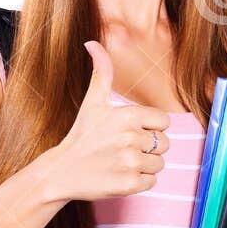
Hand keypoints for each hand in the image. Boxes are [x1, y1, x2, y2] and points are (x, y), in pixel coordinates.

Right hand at [46, 41, 170, 201]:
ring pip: (159, 164)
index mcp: (127, 115)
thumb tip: (91, 42)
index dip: (150, 127)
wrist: (62, 172)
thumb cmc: (81, 135)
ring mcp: (131, 162)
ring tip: (120, 162)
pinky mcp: (130, 185)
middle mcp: (131, 138)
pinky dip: (139, 182)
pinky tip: (120, 176)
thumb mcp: (93, 102)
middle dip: (148, 147)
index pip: (164, 122)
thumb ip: (101, 71)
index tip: (130, 131)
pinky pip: (152, 182)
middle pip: (164, 144)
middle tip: (122, 149)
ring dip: (144, 165)